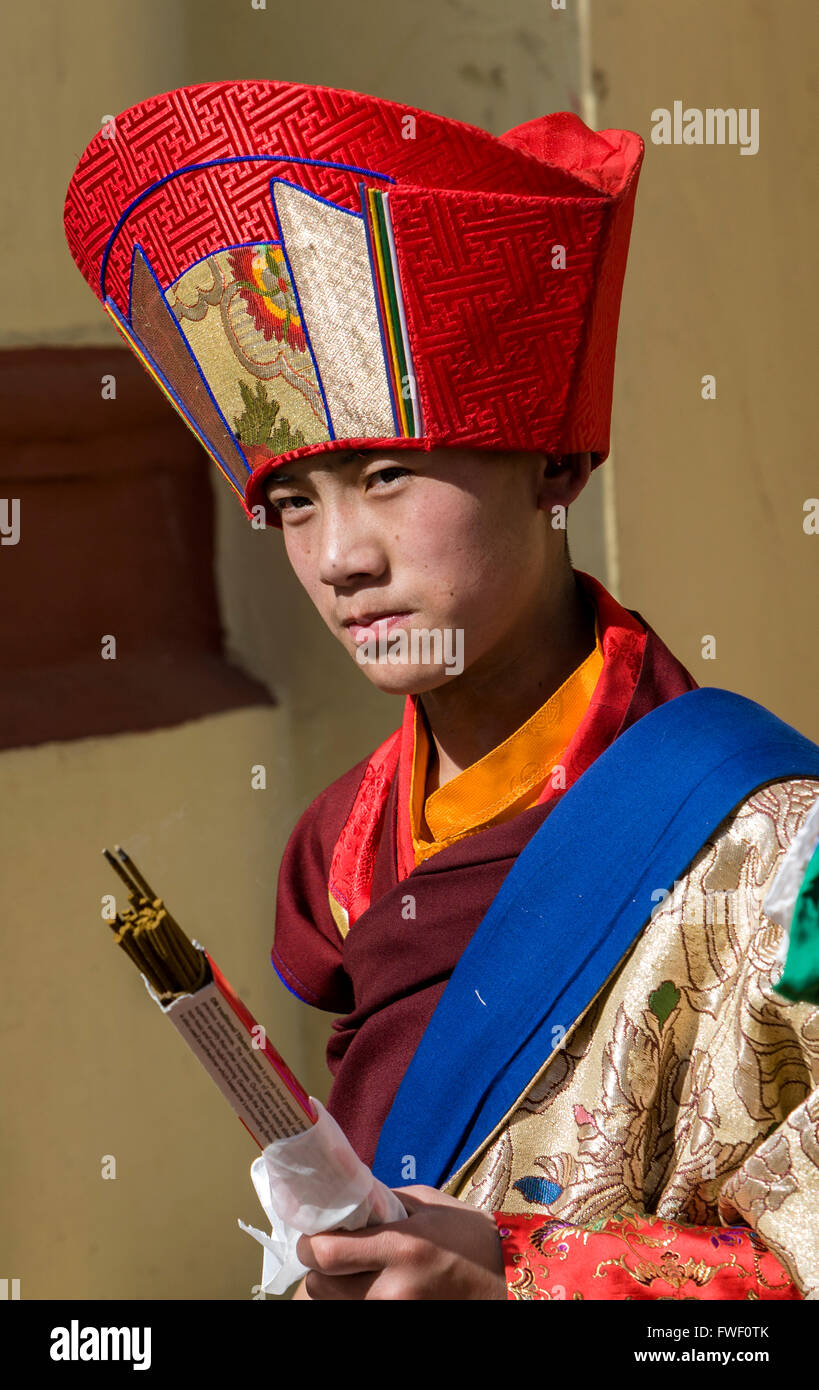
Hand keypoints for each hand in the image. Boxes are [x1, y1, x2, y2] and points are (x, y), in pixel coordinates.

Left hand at [295, 1185, 506, 1299]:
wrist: (509, 1280)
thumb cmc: (471, 1236)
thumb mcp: (429, 1205)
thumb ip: (384, 1202)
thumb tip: (346, 1201)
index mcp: (402, 1247)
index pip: (327, 1254)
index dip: (310, 1244)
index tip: (314, 1233)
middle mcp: (394, 1288)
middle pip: (321, 1287)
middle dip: (319, 1269)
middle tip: (331, 1252)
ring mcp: (398, 1314)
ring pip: (336, 1306)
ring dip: (335, 1288)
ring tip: (353, 1270)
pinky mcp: (401, 1325)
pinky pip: (359, 1314)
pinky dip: (356, 1301)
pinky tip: (371, 1285)